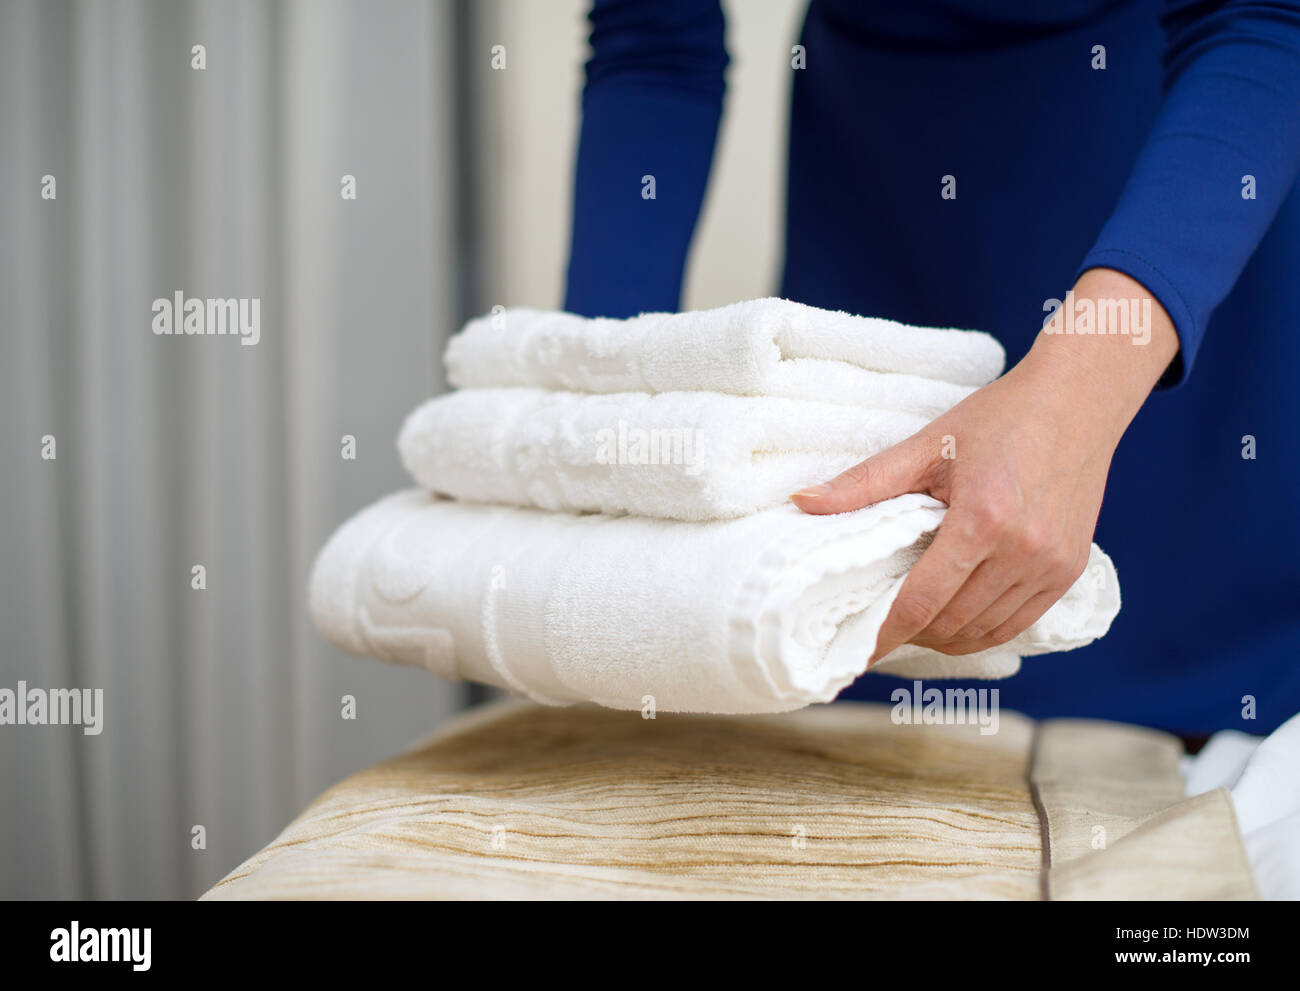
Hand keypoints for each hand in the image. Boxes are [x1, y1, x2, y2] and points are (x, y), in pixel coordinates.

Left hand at [791, 268, 1178, 661]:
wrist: (1077, 402)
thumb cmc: (999, 418)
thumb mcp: (926, 444)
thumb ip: (863, 482)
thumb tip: (801, 502)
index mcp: (983, 520)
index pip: (922, 601)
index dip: (885, 633)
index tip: (857, 650)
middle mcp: (1023, 551)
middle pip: (951, 624)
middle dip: (910, 635)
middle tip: (879, 626)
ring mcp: (1052, 566)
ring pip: (985, 632)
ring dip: (944, 638)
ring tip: (913, 624)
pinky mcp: (1070, 571)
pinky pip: (1018, 624)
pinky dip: (981, 631)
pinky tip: (955, 618)